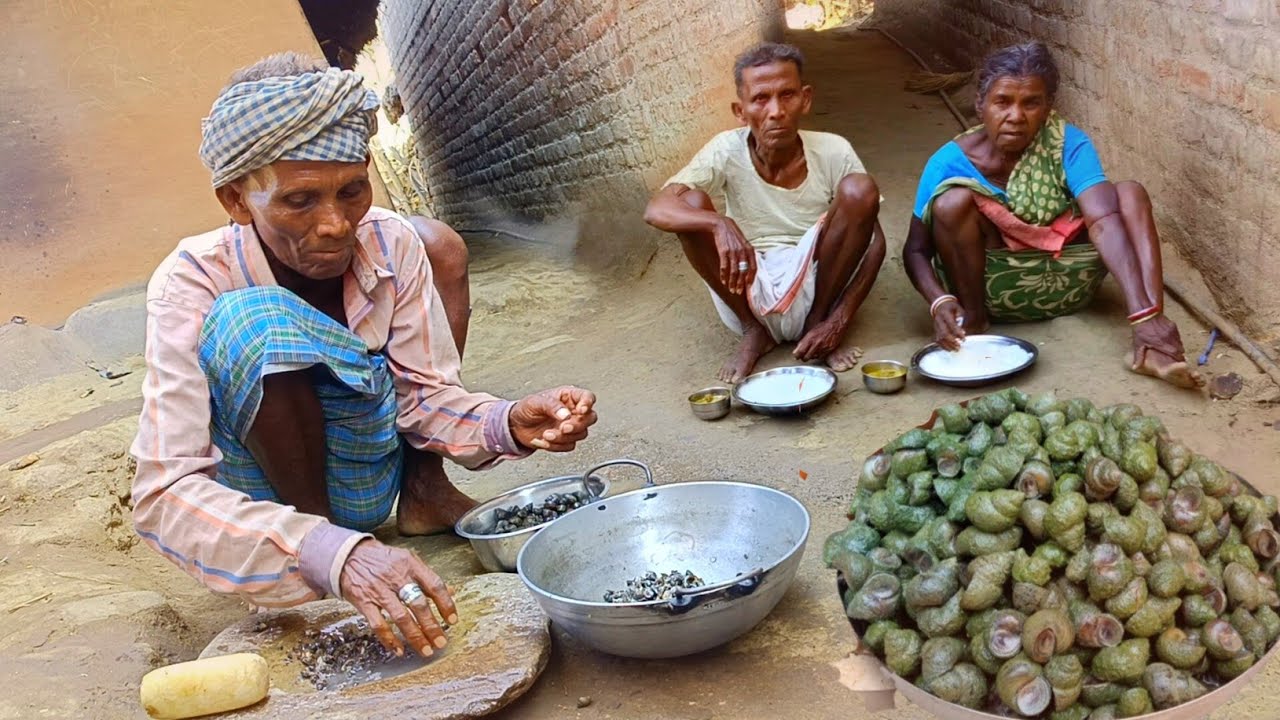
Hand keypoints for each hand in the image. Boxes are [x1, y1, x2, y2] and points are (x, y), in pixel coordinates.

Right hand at [337, 539, 456, 657]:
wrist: (347, 555)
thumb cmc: (382, 559)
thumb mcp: (407, 560)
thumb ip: (427, 576)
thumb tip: (452, 591)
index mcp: (410, 564)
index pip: (434, 585)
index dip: (446, 604)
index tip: (453, 620)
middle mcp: (396, 577)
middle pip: (419, 605)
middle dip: (432, 626)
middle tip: (441, 642)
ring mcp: (379, 590)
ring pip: (401, 617)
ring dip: (415, 636)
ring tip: (425, 650)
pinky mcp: (363, 602)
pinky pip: (378, 624)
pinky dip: (389, 639)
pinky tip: (399, 650)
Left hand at [510, 386, 596, 450]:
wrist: (515, 426)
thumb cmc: (526, 409)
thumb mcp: (535, 402)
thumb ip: (552, 406)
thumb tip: (566, 414)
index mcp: (568, 397)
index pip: (587, 397)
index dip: (588, 403)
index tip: (580, 410)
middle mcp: (572, 411)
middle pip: (590, 418)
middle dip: (577, 425)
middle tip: (563, 427)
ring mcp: (570, 426)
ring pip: (581, 434)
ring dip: (564, 437)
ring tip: (546, 434)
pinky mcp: (565, 440)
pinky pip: (569, 445)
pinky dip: (557, 446)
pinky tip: (544, 440)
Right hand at [712, 217, 755, 294]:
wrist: (721, 224)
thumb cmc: (732, 235)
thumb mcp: (743, 243)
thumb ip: (746, 254)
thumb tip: (748, 268)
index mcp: (750, 250)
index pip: (753, 268)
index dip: (751, 279)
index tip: (748, 288)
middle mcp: (743, 252)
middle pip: (744, 272)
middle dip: (741, 284)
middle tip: (738, 292)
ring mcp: (733, 252)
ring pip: (734, 272)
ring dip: (732, 282)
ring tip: (731, 289)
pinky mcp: (724, 251)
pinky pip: (724, 267)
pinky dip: (724, 276)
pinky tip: (723, 281)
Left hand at [794, 317, 844, 360]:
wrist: (835, 326)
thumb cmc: (822, 327)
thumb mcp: (810, 332)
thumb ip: (803, 341)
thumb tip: (797, 349)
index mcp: (810, 339)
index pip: (800, 352)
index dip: (797, 355)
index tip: (796, 356)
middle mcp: (816, 345)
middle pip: (806, 357)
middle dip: (803, 358)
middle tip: (802, 356)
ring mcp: (823, 348)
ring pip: (813, 358)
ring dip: (811, 357)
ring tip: (811, 353)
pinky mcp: (828, 351)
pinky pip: (821, 357)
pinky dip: (818, 356)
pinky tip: (817, 352)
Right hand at [933, 299, 965, 350]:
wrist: (939, 305)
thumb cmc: (950, 307)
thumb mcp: (958, 308)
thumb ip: (960, 316)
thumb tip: (961, 325)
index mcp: (945, 314)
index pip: (951, 325)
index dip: (957, 332)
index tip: (964, 338)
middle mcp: (939, 321)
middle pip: (944, 333)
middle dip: (952, 341)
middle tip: (959, 346)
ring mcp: (936, 326)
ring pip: (940, 338)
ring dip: (948, 345)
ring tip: (955, 349)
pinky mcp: (935, 331)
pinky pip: (937, 340)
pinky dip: (943, 346)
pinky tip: (949, 349)